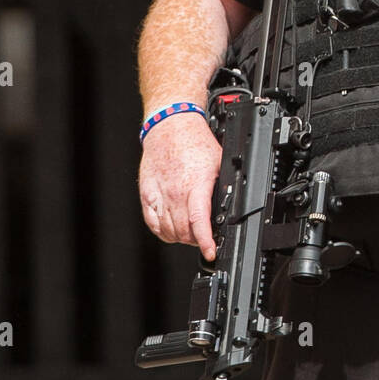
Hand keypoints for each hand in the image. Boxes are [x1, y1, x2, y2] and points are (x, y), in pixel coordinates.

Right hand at [138, 114, 221, 260]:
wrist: (169, 127)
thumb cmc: (194, 142)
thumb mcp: (219, 163)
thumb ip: (222, 187)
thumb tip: (232, 207)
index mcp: (195, 185)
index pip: (199, 222)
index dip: (206, 242)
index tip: (210, 251)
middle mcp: (175, 193)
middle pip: (184, 232)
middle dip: (197, 240)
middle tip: (204, 236)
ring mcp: (159, 195)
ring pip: (169, 232)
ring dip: (181, 237)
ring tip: (190, 231)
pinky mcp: (147, 195)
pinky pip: (153, 224)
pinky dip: (164, 232)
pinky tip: (172, 228)